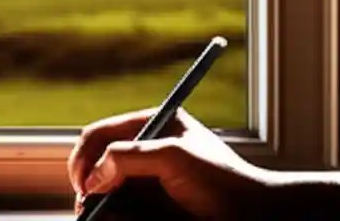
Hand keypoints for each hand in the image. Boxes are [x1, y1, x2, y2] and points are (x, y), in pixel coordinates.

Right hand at [67, 108, 273, 219]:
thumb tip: (93, 177)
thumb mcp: (172, 157)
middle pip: (94, 164)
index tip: (84, 184)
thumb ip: (127, 157)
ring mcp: (146, 180)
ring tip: (101, 216)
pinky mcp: (150, 207)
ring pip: (103, 192)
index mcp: (149, 126)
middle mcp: (143, 151)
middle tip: (88, 206)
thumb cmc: (222, 180)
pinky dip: (115, 216)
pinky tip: (119, 219)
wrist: (255, 216)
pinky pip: (119, 210)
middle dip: (87, 185)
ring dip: (98, 205)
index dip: (84, 157)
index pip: (99, 134)